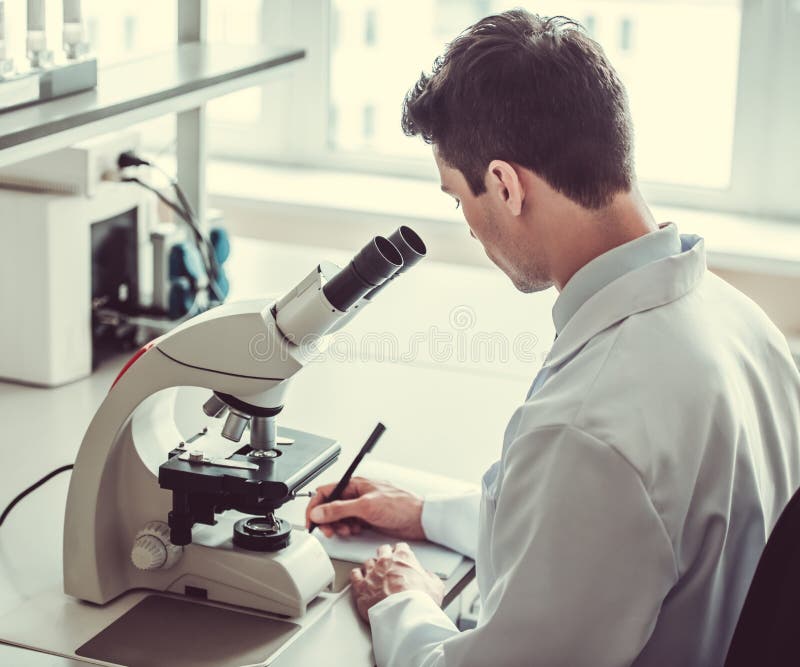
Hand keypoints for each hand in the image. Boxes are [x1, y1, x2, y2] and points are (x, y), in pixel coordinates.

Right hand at [306, 476, 424, 539]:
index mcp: (354, 485)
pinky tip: (354, 531)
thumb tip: (320, 511)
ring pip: (339, 516)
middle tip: (329, 531)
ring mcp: (362, 507)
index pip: (326, 492)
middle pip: (330, 506)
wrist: (420, 519)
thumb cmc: (400, 506)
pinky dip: (348, 529)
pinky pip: (349, 523)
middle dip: (327, 519)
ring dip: (338, 525)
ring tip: (345, 530)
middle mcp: (356, 494)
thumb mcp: (366, 507)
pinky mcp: (368, 518)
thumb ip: (340, 509)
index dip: (315, 506)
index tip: (312, 520)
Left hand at [350, 543, 444, 621]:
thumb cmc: (420, 601)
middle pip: (382, 551)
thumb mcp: (435, 586)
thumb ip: (430, 577)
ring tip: (374, 575)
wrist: (405, 616)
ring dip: (371, 568)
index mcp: (403, 558)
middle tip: (388, 564)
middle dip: (385, 556)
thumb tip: (428, 577)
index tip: (401, 557)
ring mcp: (372, 574)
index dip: (401, 552)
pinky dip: (357, 576)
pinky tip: (359, 579)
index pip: (401, 547)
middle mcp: (386, 562)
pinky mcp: (361, 587)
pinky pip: (355, 575)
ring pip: (368, 563)